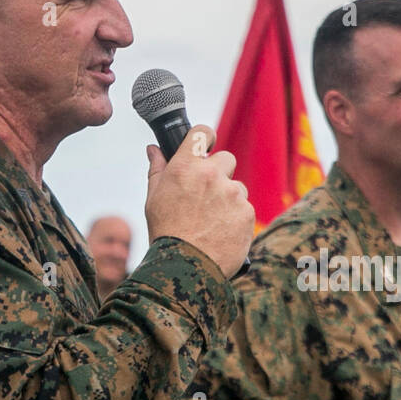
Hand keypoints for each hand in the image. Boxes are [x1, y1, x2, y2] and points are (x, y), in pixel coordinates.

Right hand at [144, 124, 253, 277]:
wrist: (186, 266)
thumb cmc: (166, 232)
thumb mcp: (153, 198)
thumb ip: (157, 170)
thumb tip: (154, 150)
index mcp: (185, 167)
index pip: (202, 133)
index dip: (206, 138)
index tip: (206, 147)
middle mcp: (211, 175)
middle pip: (226, 159)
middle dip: (218, 173)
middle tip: (206, 195)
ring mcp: (232, 194)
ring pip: (236, 187)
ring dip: (228, 198)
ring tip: (212, 221)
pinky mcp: (247, 213)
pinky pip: (244, 208)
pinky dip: (236, 218)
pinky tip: (221, 231)